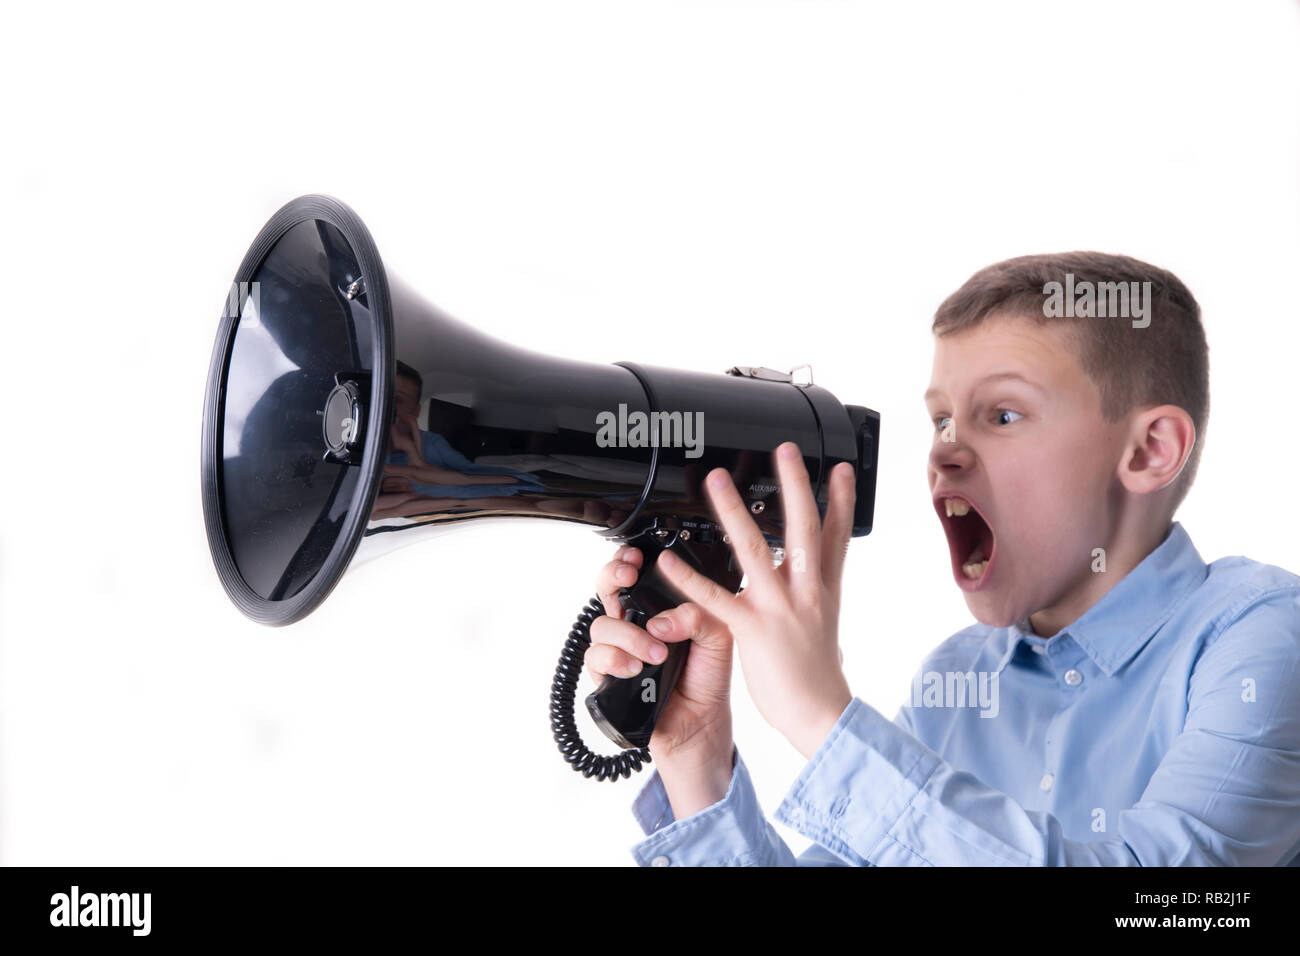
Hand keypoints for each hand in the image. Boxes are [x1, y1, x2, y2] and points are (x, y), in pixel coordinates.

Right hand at [586, 546, 735, 814]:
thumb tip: (661, 622)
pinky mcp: (608, 677)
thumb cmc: (707, 678)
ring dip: (628, 635)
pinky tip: (636, 669)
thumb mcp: (718, 636)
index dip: (628, 561)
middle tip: (628, 578)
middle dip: (612, 576)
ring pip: (601, 625)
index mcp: (660, 609)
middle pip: (606, 589)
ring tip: (656, 653)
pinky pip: (595, 659)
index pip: (636, 575)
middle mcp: (635, 625)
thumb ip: (698, 616)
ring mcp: (618, 650)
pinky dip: (615, 660)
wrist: (702, 724)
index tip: (637, 558)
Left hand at [655, 442, 856, 759]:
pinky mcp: (753, 630)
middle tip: (786, 450)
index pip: (837, 535)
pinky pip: (716, 599)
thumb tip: (816, 565)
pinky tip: (669, 561)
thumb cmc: (815, 670)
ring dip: (734, 512)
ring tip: (716, 482)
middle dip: (795, 486)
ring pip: (754, 551)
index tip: (840, 466)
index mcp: (823, 588)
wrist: (819, 712)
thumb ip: (816, 586)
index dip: (840, 499)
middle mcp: (806, 591)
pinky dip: (690, 579)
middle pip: (803, 528)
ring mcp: (780, 608)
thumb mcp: (825, 619)